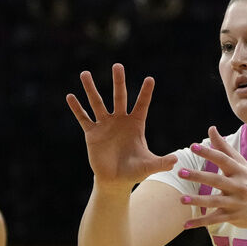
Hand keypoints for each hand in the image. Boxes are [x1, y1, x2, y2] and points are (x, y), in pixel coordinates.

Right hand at [66, 63, 176, 188]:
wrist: (115, 180)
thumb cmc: (134, 171)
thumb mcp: (149, 166)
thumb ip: (161, 162)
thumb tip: (176, 161)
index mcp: (136, 124)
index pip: (142, 105)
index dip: (145, 93)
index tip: (150, 79)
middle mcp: (120, 120)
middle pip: (120, 97)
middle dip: (119, 82)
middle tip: (118, 66)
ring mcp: (105, 125)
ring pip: (97, 103)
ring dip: (91, 88)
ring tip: (85, 73)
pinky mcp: (92, 133)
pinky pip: (83, 118)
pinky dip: (77, 108)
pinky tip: (70, 97)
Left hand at [178, 126, 246, 229]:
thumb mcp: (240, 165)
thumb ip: (224, 147)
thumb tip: (211, 128)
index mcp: (239, 171)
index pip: (223, 159)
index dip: (208, 153)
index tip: (193, 146)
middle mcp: (239, 186)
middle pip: (216, 180)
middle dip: (198, 176)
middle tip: (180, 172)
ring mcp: (236, 202)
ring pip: (215, 201)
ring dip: (198, 201)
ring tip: (181, 199)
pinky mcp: (233, 216)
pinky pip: (214, 219)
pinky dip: (200, 222)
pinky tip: (186, 224)